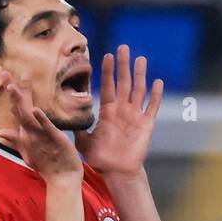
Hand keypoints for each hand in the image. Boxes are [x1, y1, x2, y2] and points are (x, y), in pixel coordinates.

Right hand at [0, 73, 82, 181]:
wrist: (61, 180)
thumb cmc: (48, 166)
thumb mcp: (28, 152)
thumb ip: (15, 140)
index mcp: (26, 134)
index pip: (17, 111)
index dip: (12, 95)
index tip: (7, 78)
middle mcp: (30, 134)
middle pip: (19, 110)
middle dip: (12, 92)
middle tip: (5, 74)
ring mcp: (40, 137)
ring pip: (28, 117)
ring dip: (20, 102)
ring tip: (13, 87)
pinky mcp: (53, 140)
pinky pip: (47, 128)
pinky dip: (41, 119)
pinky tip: (35, 109)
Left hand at [76, 45, 162, 177]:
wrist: (118, 172)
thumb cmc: (101, 159)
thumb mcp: (84, 143)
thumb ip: (77, 129)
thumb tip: (63, 118)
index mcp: (108, 112)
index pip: (107, 86)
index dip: (107, 71)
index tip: (107, 56)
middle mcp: (122, 110)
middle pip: (124, 83)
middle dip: (123, 66)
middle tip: (123, 48)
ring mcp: (135, 116)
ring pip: (139, 90)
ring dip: (140, 75)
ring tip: (140, 59)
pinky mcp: (146, 125)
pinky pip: (152, 107)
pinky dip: (155, 95)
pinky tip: (157, 82)